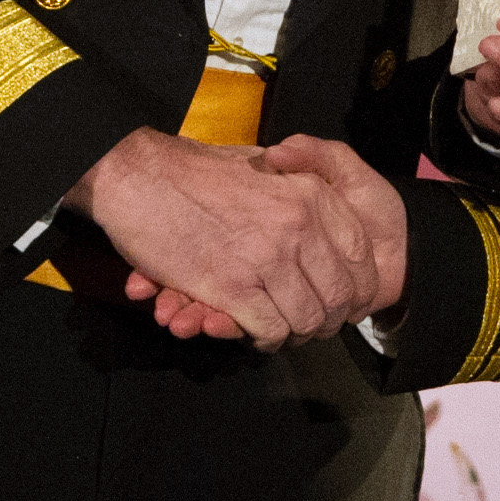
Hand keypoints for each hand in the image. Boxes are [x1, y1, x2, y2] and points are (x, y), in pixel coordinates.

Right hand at [64, 126, 384, 349]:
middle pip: (339, 293)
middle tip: (313, 324)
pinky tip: (254, 332)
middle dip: (328, 317)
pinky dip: (265, 338)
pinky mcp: (233, 285)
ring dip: (296, 332)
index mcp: (310, 194)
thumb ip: (297, 183)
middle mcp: (298, 225)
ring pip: (306, 318)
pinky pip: (270, 329)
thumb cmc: (195, 170)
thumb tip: (322, 210)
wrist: (139, 177)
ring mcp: (267, 257)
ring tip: (282, 330)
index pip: (359, 252)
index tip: (346, 299)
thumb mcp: (263, 163)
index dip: (358, 284)